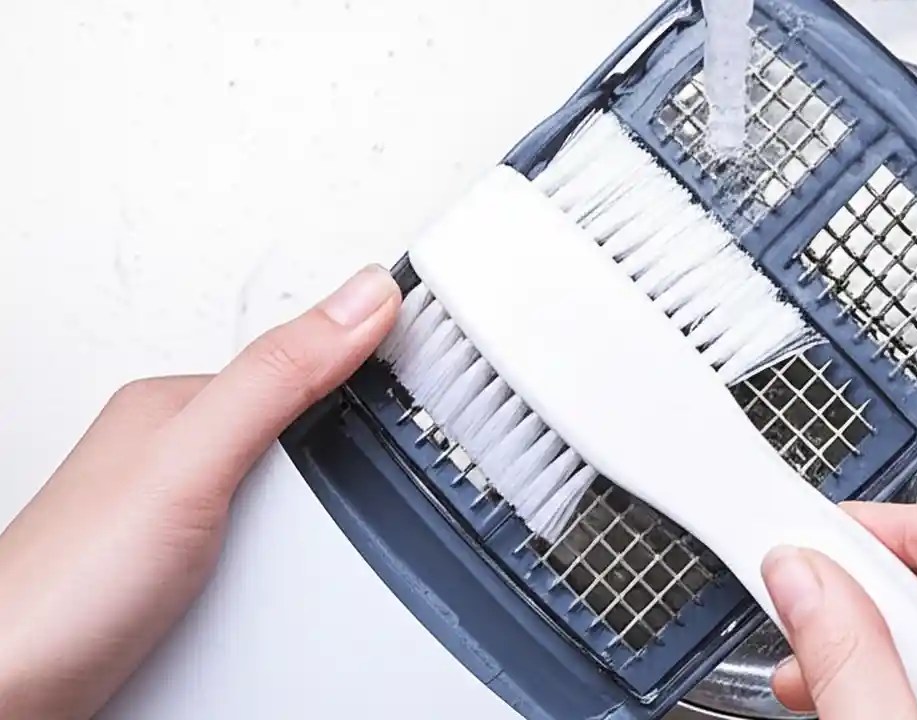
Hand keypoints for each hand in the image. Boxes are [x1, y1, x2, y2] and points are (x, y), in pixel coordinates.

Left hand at [0, 266, 400, 718]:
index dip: (368, 373)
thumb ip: (278, 378)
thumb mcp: (192, 463)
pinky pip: (269, 562)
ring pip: (291, 513)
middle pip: (305, 446)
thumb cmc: (60, 590)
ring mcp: (183, 521)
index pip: (302, 365)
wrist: (11, 700)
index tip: (438, 372)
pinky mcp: (187, 579)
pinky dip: (289, 581)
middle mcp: (179, 458)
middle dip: (341, 479)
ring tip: (312, 566)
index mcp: (180, 407)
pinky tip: (282, 595)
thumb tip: (361, 298)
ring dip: (313, 545)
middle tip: (364, 505)